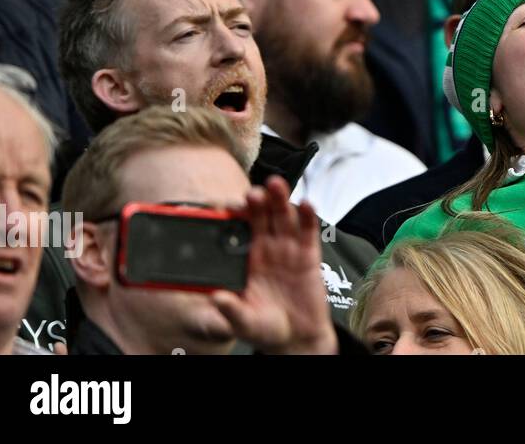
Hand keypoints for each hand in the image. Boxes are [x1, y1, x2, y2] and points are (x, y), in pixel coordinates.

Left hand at [211, 176, 338, 354]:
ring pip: (284, 217)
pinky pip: (308, 231)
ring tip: (275, 185)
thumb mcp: (243, 322)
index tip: (228, 206)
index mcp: (247, 260)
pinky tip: (306, 205)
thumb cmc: (266, 329)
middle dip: (258, 201)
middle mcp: (267, 249)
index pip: (239, 230)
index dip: (236, 216)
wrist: (296, 339)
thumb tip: (215, 297)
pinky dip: (308, 216)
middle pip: (262, 217)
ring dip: (280, 199)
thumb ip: (230, 310)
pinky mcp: (309, 255)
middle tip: (253, 192)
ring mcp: (288, 250)